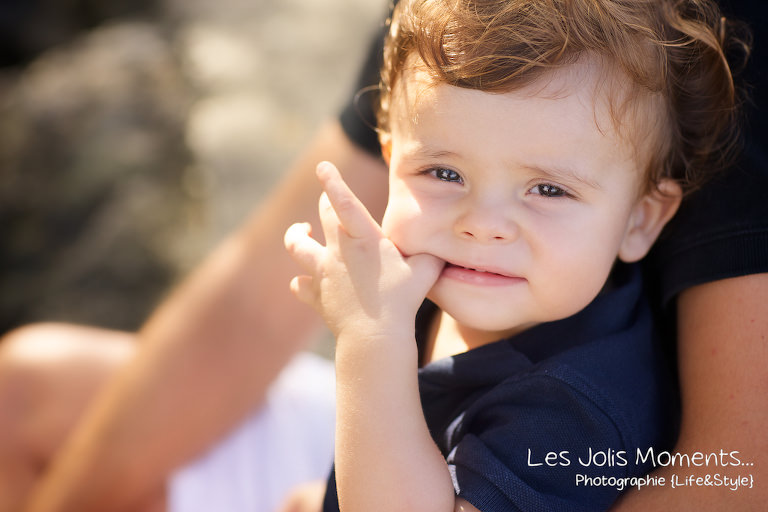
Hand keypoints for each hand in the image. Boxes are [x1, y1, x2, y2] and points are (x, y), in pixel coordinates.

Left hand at [284, 161, 442, 340]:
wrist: (374, 337)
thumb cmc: (402, 302)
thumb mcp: (425, 272)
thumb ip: (429, 254)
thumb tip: (440, 245)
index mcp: (364, 239)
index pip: (343, 202)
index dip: (332, 182)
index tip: (322, 167)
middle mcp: (338, 251)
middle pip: (321, 215)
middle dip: (324, 203)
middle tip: (327, 201)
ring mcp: (323, 273)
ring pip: (297, 245)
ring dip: (296, 235)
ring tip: (300, 231)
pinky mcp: (316, 295)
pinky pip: (299, 284)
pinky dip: (302, 281)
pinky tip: (306, 281)